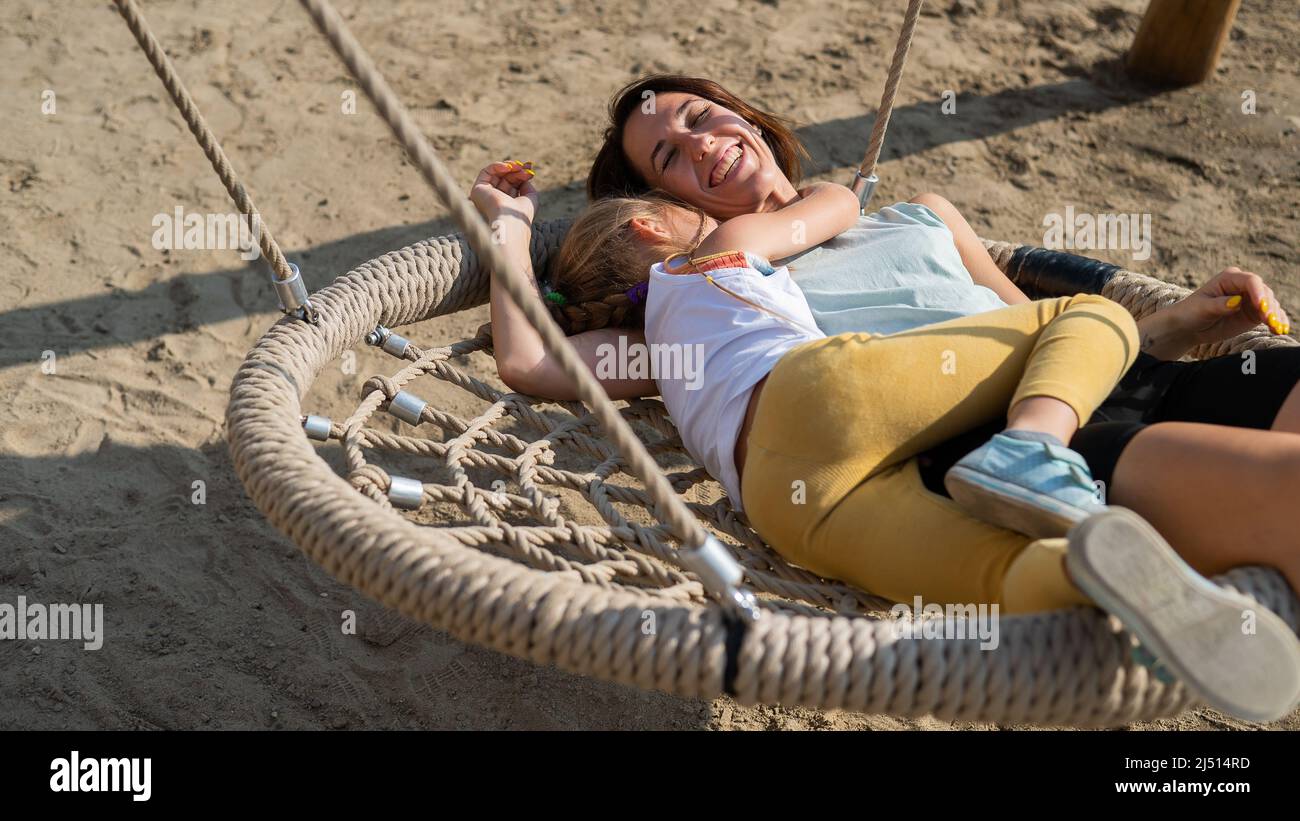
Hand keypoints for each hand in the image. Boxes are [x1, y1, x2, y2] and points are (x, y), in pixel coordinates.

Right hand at [468, 160, 537, 225]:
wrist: (509, 220)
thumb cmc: (521, 213)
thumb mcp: (531, 198)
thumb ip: (527, 186)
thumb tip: (524, 177)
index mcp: (506, 205)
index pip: (512, 185)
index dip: (521, 175)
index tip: (530, 169)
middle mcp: (494, 200)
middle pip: (505, 178)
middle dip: (517, 170)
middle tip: (527, 166)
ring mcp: (485, 195)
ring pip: (496, 174)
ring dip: (509, 167)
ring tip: (519, 167)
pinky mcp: (477, 190)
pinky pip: (486, 172)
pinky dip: (497, 166)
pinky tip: (508, 167)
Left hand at [1161, 266, 1290, 347]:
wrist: (1188, 327)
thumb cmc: (1191, 312)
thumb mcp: (1202, 308)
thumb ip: (1219, 305)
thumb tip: (1236, 302)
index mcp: (1230, 278)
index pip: (1250, 281)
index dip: (1258, 292)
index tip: (1261, 306)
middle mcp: (1244, 286)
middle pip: (1264, 292)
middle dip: (1269, 306)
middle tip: (1269, 320)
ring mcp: (1251, 299)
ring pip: (1270, 304)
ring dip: (1275, 315)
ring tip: (1276, 327)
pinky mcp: (1254, 313)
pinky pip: (1270, 316)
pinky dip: (1276, 321)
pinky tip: (1280, 329)